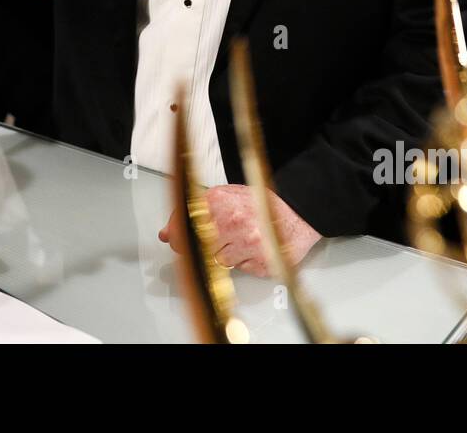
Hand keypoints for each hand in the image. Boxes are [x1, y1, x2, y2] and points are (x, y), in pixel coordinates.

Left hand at [158, 184, 319, 276]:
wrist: (299, 213)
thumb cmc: (262, 204)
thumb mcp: (227, 196)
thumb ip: (195, 212)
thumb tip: (168, 232)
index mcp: (219, 202)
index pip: (182, 227)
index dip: (177, 236)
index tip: (174, 239)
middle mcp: (233, 223)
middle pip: (196, 249)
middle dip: (198, 249)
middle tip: (211, 241)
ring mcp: (248, 245)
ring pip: (218, 261)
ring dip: (224, 254)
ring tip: (238, 241)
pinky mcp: (261, 264)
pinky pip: (240, 270)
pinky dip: (243, 262)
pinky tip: (252, 249)